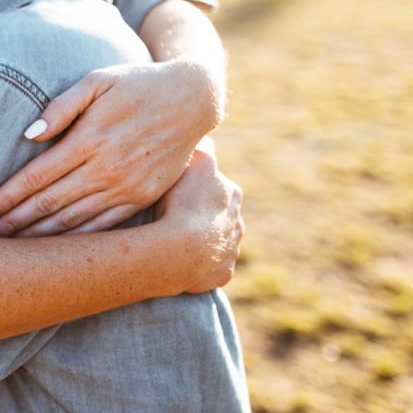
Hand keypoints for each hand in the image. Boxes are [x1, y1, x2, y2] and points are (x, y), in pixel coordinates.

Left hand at [0, 60, 222, 237]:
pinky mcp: (143, 198)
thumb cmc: (137, 83)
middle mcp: (107, 168)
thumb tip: (29, 134)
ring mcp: (127, 187)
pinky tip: (57, 250)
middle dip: (15, 223)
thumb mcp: (98, 80)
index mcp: (90, 139)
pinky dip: (77, 240)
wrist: (193, 98)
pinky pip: (104, 226)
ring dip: (40, 237)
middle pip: (50, 204)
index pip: (38, 176)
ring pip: (74, 221)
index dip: (8, 197)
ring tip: (11, 248)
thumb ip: (62, 106)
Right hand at [153, 149, 243, 292]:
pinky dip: (199, 264)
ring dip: (201, 241)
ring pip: (217, 242)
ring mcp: (231, 251)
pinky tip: (181, 261)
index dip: (196, 185)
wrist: (178, 251)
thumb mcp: (195, 162)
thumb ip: (204, 147)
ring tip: (176, 241)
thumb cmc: (182, 203)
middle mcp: (238, 223)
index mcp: (232, 194)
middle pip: (219, 214)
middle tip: (174, 216)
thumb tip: (207, 137)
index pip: (216, 184)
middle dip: (202, 215)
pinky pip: (210, 267)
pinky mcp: (222, 275)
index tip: (178, 190)